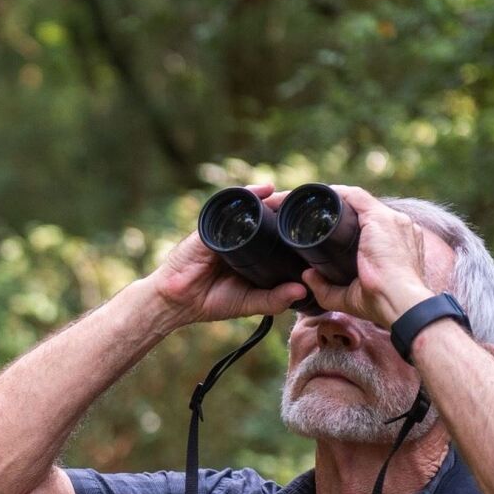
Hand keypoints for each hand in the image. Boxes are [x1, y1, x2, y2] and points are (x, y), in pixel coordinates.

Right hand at [148, 183, 308, 328]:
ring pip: (251, 208)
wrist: (177, 301)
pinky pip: (230, 206)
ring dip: (271, 199)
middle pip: (265, 218)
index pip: (274, 236)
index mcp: (250, 253)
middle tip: (308, 207)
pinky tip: (264, 190)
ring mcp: (224, 230)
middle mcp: (239, 238)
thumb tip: (303, 291)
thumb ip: (274, 299)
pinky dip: (247, 196)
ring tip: (290, 195)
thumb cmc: (210, 301)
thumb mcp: (249, 302)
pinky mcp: (211, 226)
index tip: (315, 226)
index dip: (292, 230)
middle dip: (284, 210)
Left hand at [297, 184, 437, 328]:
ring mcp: (390, 219)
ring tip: (303, 202)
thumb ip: (327, 288)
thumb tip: (308, 275)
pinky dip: (333, 194)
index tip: (322, 226)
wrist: (401, 303)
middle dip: (333, 209)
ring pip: (355, 199)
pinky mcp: (380, 218)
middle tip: (305, 213)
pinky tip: (316, 196)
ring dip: (328, 199)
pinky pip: (354, 196)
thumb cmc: (382, 303)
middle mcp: (396, 226)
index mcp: (396, 242)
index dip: (345, 223)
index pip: (367, 225)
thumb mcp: (349, 297)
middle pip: (360, 209)